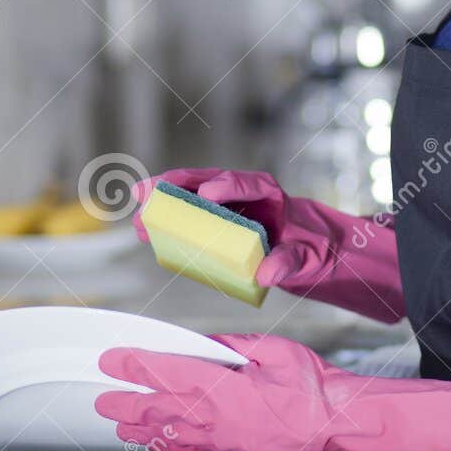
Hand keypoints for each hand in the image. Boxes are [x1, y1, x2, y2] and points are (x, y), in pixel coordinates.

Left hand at [94, 332, 450, 450]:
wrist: (338, 426)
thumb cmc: (314, 387)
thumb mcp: (274, 351)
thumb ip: (236, 348)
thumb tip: (209, 345)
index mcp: (222, 387)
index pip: (166, 372)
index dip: (134, 366)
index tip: (111, 360)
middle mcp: (215, 418)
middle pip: (159, 410)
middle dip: (126, 404)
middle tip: (101, 400)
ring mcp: (223, 441)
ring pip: (172, 435)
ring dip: (142, 430)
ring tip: (120, 427)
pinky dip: (172, 447)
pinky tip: (161, 445)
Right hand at [129, 169, 406, 322]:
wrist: (310, 249)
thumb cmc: (312, 248)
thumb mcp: (308, 257)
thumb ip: (290, 262)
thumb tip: (267, 271)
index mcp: (269, 193)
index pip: (248, 183)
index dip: (226, 186)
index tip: (207, 194)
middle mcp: (243, 192)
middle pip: (206, 178)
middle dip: (176, 183)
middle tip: (149, 190)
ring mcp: (226, 204)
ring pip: (191, 193)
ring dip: (163, 199)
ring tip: (138, 208)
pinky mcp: (215, 219)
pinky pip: (188, 214)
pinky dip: (167, 218)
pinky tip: (146, 228)